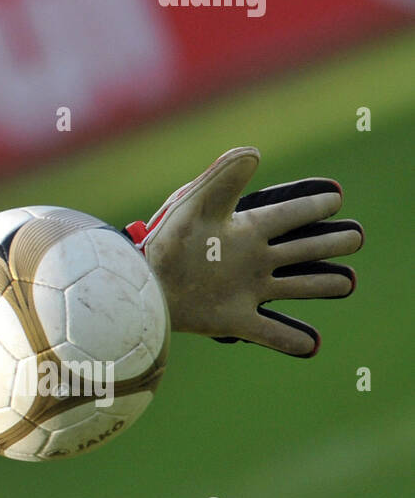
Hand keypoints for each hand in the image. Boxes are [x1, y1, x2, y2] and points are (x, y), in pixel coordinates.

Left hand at [126, 147, 362, 356]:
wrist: (143, 286)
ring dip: (321, 286)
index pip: (286, 215)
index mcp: (242, 230)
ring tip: (348, 282)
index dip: (311, 205)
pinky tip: (313, 345)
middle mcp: (248, 259)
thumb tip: (254, 151)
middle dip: (329, 244)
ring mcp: (244, 290)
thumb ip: (224, 178)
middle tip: (355, 238)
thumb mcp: (196, 203)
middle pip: (300, 250)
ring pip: (295, 287)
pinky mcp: (235, 319)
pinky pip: (271, 333)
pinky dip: (293, 340)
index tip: (336, 195)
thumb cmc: (166, 242)